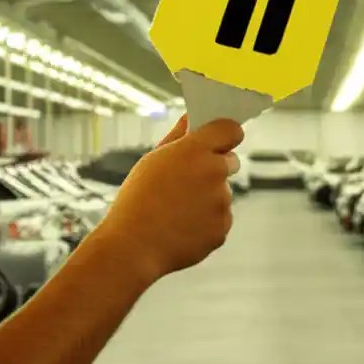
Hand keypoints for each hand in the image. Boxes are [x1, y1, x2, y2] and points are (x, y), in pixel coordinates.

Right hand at [94, 115, 244, 282]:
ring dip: (207, 198)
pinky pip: (219, 218)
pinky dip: (206, 222)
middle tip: (187, 181)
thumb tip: (191, 117)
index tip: (220, 139)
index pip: (231, 130)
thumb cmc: (137, 200)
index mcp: (195, 151)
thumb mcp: (151, 161)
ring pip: (222, 193)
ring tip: (175, 210)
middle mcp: (215, 173)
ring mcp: (222, 202)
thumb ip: (177, 137)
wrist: (132, 246)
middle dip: (215, 167)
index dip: (226, 134)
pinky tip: (181, 227)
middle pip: (231, 161)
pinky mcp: (223, 227)